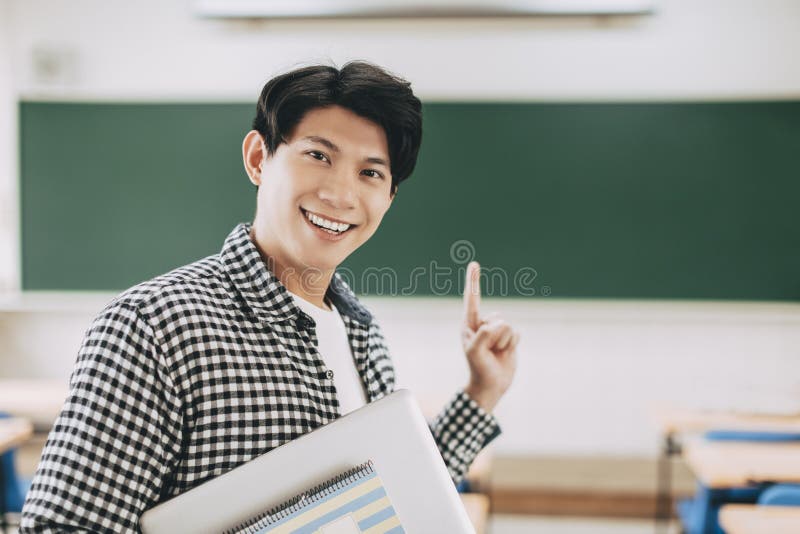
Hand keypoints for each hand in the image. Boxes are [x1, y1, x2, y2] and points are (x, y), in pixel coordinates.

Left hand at [461, 261, 518, 412]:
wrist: (491, 385)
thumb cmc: (478, 368)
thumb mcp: (475, 352)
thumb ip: (482, 335)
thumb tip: (495, 324)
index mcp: (469, 323)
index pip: (472, 298)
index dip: (473, 280)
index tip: (474, 263)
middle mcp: (483, 323)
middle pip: (498, 318)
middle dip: (496, 337)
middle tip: (488, 351)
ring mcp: (497, 330)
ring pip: (509, 326)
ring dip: (504, 342)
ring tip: (496, 353)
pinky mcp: (510, 337)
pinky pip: (517, 333)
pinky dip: (512, 345)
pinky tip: (505, 353)